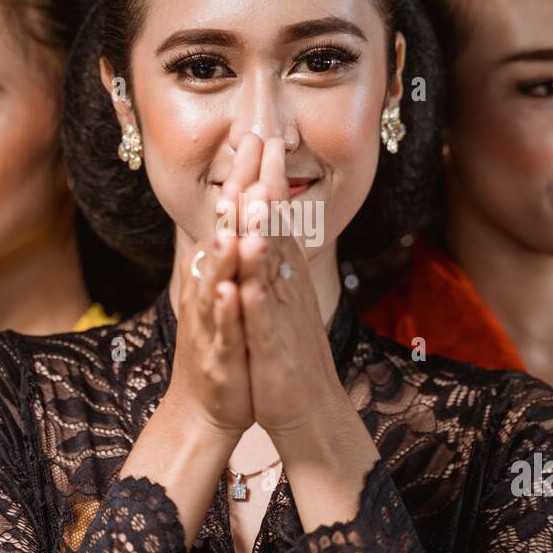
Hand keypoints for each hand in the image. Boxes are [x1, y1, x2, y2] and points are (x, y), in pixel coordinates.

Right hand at [164, 137, 258, 436]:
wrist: (207, 408)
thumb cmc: (224, 349)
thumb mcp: (231, 296)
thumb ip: (234, 257)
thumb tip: (240, 218)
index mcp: (217, 273)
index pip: (229, 219)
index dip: (242, 179)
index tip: (256, 139)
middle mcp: (209, 288)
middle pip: (220, 233)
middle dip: (234, 193)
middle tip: (246, 153)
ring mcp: (210, 320)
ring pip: (217, 278)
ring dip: (224, 248)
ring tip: (233, 217)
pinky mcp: (216, 352)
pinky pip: (220, 327)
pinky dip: (222, 307)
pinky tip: (228, 289)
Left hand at [232, 135, 347, 436]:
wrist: (308, 410)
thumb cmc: (290, 357)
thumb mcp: (282, 303)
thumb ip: (276, 267)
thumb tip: (270, 231)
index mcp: (285, 278)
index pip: (278, 221)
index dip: (271, 181)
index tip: (265, 142)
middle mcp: (286, 289)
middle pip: (278, 232)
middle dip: (269, 187)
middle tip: (266, 143)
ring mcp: (280, 317)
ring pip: (270, 269)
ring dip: (264, 234)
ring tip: (256, 197)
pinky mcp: (271, 349)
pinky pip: (261, 321)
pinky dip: (252, 300)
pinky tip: (243, 280)